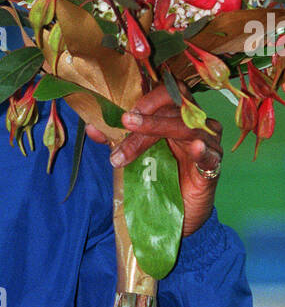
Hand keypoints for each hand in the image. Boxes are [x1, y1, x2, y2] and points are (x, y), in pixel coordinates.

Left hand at [86, 80, 222, 236]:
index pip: (169, 93)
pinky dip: (202, 150)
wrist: (176, 213)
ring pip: (187, 127)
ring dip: (158, 132)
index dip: (148, 97)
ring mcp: (208, 143)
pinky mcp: (213, 167)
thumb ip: (117, 139)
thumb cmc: (159, 177)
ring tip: (133, 147)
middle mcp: (196, 124)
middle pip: (175, 108)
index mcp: (177, 116)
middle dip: (148, 116)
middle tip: (125, 122)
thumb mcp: (135, 155)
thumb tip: (92, 128)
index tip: (124, 111)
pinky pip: (211, 155)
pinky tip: (195, 147)